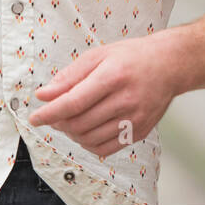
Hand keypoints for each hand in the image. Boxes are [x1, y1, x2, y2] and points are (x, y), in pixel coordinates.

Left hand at [28, 35, 179, 158]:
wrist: (170, 65)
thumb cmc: (134, 57)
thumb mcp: (99, 55)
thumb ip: (70, 76)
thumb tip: (44, 95)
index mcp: (113, 76)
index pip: (73, 102)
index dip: (49, 113)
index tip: (35, 118)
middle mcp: (126, 99)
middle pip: (79, 123)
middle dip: (58, 123)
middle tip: (53, 115)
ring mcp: (135, 118)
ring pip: (90, 138)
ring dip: (72, 134)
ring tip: (70, 121)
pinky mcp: (140, 131)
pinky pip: (106, 149)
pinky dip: (88, 144)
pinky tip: (86, 131)